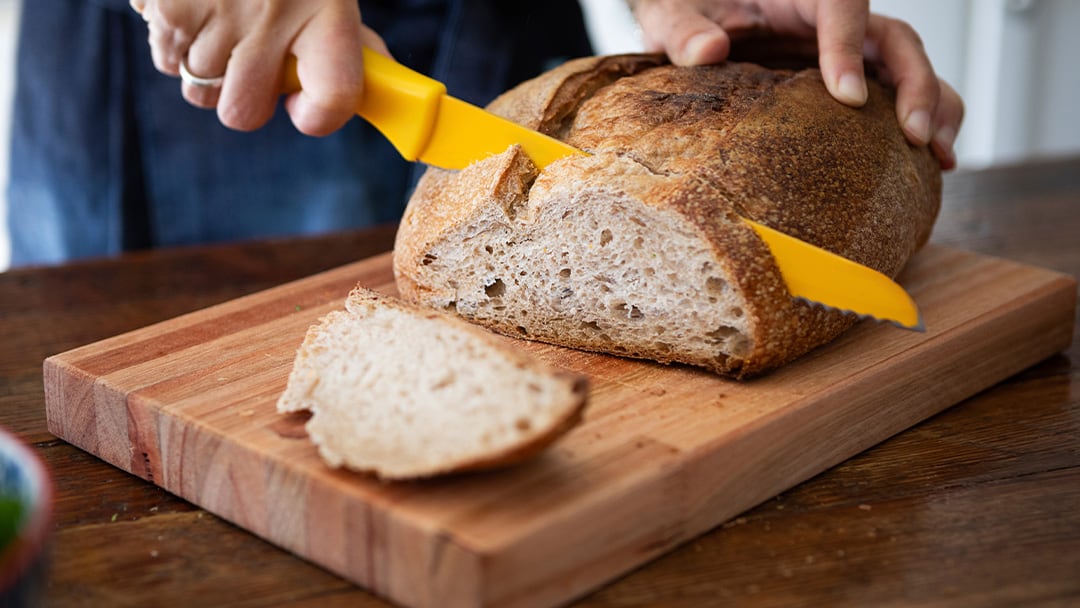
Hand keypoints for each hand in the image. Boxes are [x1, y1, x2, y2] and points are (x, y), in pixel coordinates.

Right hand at [130, 0, 388, 135]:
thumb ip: (351, 44)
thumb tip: (384, 94)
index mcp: (327, 10)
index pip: (333, 96)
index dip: (317, 117)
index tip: (302, 109)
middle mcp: (273, 13)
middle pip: (243, 112)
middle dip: (242, 96)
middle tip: (249, 59)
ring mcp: (214, 11)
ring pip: (199, 88)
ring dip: (206, 64)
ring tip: (221, 16)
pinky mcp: (164, 5)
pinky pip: (164, 57)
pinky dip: (174, 39)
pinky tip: (193, 4)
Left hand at [631, 0, 963, 168]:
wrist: (691, 20)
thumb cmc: (687, 11)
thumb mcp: (673, 14)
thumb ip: (684, 30)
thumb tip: (708, 51)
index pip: (841, 5)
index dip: (849, 48)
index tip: (848, 98)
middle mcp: (831, 18)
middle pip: (893, 37)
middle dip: (914, 83)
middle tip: (913, 136)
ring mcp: (847, 48)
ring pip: (908, 65)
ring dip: (934, 105)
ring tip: (937, 155)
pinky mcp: (851, 78)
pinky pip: (897, 92)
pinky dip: (923, 120)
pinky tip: (929, 162)